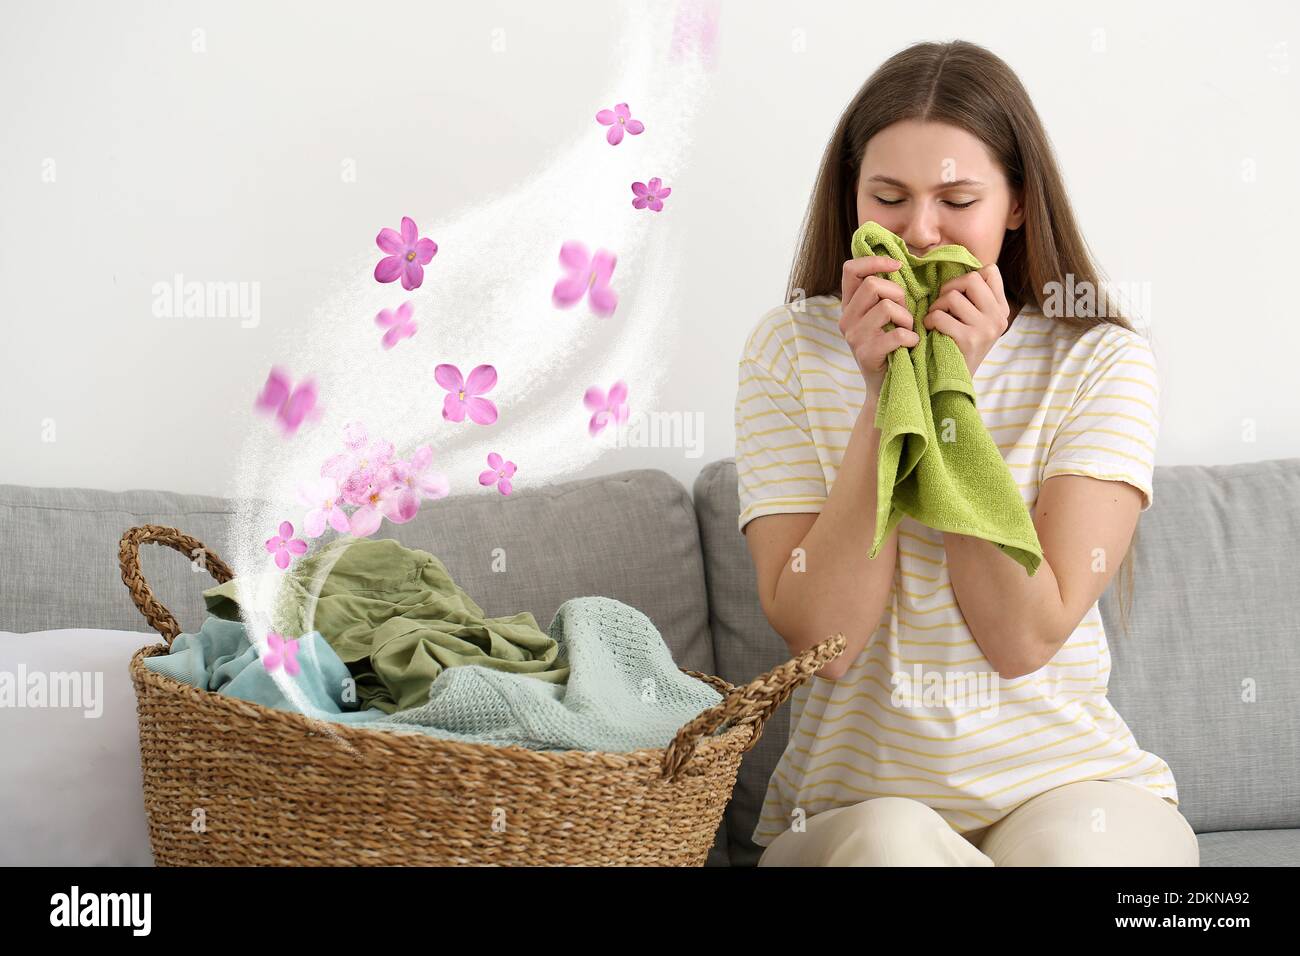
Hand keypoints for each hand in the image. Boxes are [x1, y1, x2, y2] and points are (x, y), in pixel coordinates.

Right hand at [839, 254, 914, 401]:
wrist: (887, 386)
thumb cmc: (892, 346)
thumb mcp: (883, 317)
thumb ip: (883, 293)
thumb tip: (898, 264)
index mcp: (849, 306)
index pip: (851, 269)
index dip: (875, 261)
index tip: (897, 267)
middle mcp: (846, 319)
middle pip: (873, 285)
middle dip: (898, 294)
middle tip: (904, 313)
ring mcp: (853, 337)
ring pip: (886, 307)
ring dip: (906, 318)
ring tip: (908, 331)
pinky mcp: (866, 354)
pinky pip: (896, 334)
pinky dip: (911, 338)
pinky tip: (911, 345)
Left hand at [923, 264, 1009, 378]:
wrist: (958, 383)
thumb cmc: (960, 346)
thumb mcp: (976, 322)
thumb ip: (974, 299)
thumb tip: (954, 267)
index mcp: (1002, 309)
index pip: (990, 271)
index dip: (968, 276)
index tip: (958, 293)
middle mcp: (998, 317)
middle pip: (971, 278)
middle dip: (950, 288)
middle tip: (942, 305)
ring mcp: (985, 328)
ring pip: (952, 297)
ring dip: (936, 306)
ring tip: (935, 320)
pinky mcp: (968, 339)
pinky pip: (940, 316)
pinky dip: (929, 320)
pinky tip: (930, 329)